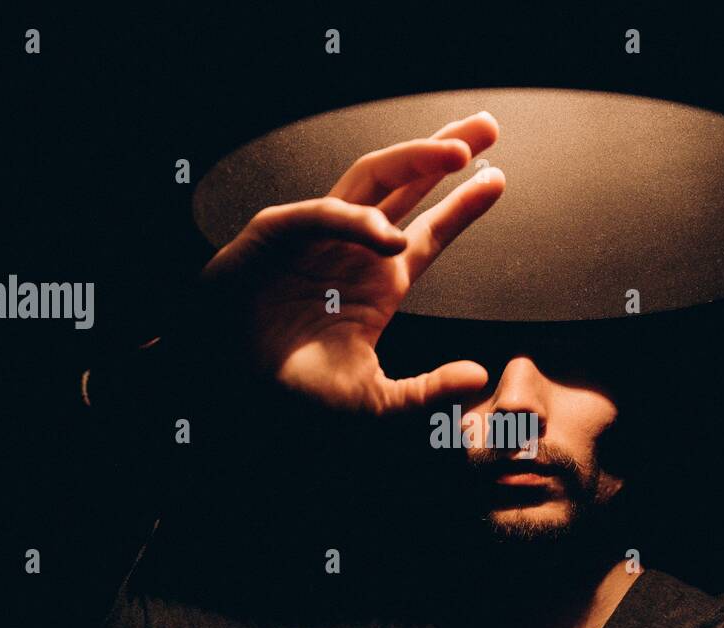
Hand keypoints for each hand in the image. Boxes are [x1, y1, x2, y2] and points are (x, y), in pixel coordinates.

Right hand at [201, 111, 504, 414]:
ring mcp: (315, 236)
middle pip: (406, 186)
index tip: (497, 180)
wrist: (226, 383)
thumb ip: (426, 394)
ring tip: (456, 153)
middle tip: (487, 126)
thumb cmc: (290, 389)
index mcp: (377, 281)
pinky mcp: (275, 234)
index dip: (463, 206)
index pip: (430, 232)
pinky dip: (354, 219)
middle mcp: (352, 250)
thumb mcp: (373, 404)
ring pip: (369, 179)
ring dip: (413, 158)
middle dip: (444, 152)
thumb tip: (477, 377)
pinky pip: (320, 213)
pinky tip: (388, 234)